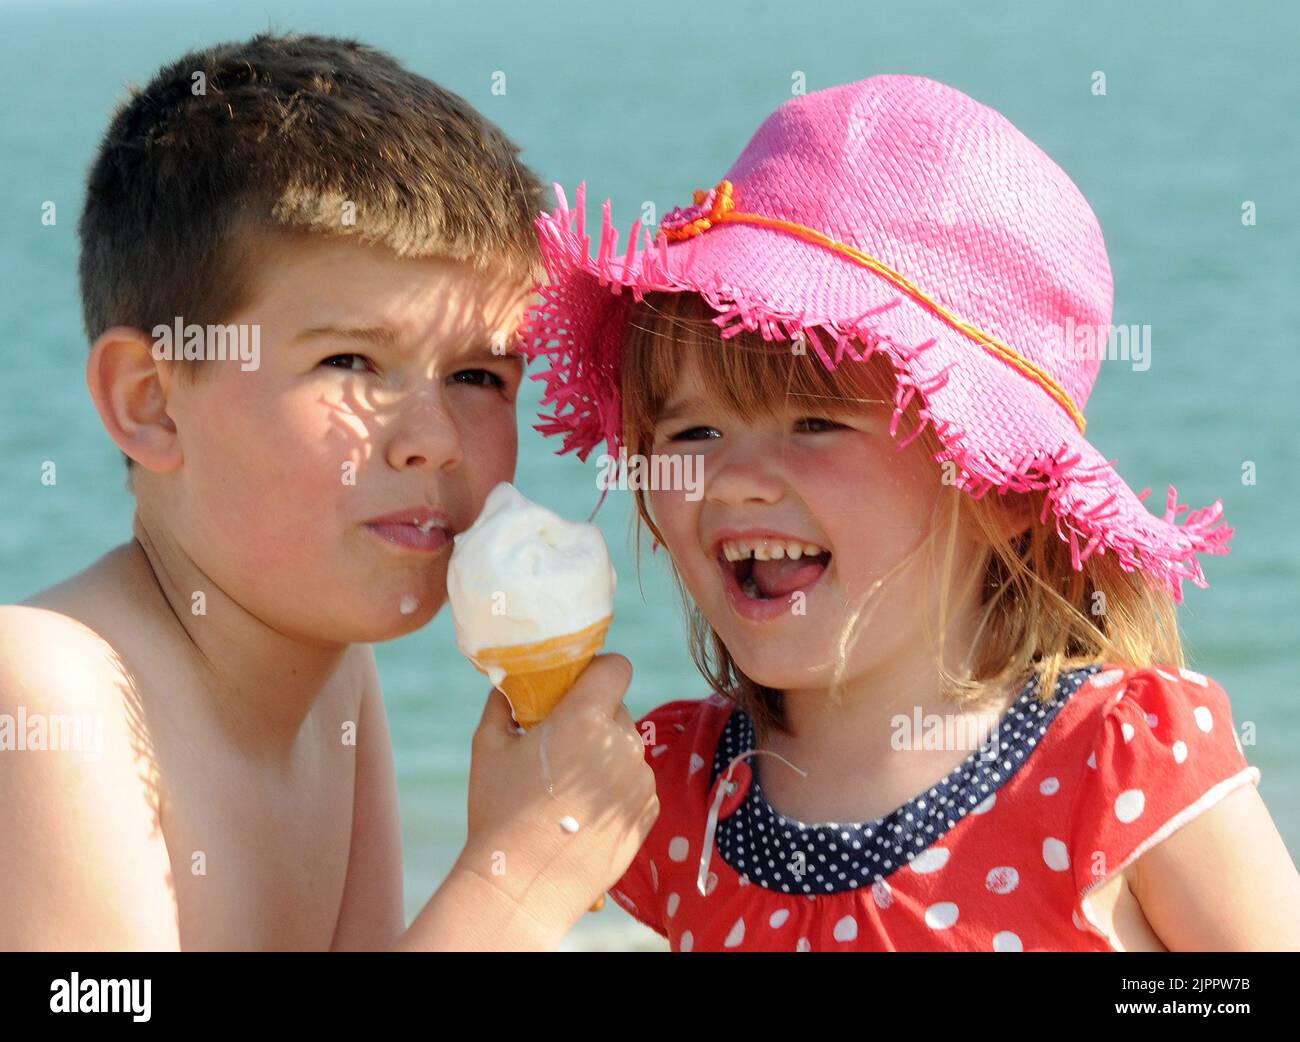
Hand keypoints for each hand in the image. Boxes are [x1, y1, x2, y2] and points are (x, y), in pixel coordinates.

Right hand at [456, 654, 658, 936]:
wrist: (523, 886)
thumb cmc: (499, 813)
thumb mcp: (488, 747)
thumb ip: (503, 704)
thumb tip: (510, 685)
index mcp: (584, 720)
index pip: (616, 667)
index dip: (597, 671)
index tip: (577, 688)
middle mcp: (621, 745)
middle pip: (617, 710)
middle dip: (592, 719)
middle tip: (560, 745)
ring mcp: (639, 781)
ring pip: (626, 748)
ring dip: (605, 757)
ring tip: (568, 790)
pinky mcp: (647, 813)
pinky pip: (636, 783)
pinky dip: (616, 788)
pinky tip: (583, 812)